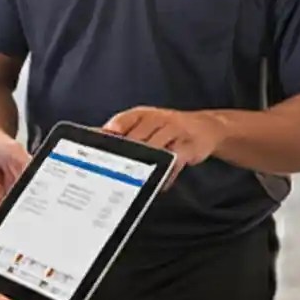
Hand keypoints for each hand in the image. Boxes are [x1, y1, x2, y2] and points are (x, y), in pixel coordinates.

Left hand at [103, 107, 223, 186]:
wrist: (204, 128)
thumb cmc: (167, 129)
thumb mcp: (146, 124)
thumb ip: (124, 132)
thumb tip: (95, 139)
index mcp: (143, 114)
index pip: (126, 119)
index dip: (114, 129)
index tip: (105, 139)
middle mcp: (159, 119)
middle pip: (138, 137)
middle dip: (127, 154)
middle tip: (116, 170)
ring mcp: (175, 131)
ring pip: (156, 148)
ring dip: (146, 165)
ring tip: (136, 181)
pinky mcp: (190, 146)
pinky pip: (176, 162)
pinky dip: (167, 175)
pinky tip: (159, 185)